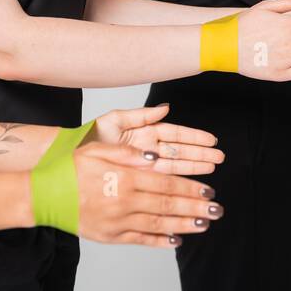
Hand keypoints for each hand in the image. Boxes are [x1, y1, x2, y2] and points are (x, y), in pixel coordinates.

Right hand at [72, 140, 220, 247]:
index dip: (190, 187)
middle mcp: (124, 201)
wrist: (43, 195)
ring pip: (159, 225)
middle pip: (168, 206)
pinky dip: (160, 242)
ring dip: (185, 225)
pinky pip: (140, 240)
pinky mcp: (110, 236)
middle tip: (216, 210)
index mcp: (125, 178)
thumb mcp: (98, 150)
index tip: (208, 190)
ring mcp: (118, 222)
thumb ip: (129, 154)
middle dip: (196, 208)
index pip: (167, 184)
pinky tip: (176, 241)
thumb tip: (156, 155)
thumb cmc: (70, 169)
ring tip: (204, 224)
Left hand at [92, 103, 223, 175]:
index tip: (211, 140)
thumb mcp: (114, 120)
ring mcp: (144, 164)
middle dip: (200, 153)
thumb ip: (140, 115)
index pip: (174, 134)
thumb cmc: (89, 137)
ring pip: (175, 165)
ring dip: (194, 166)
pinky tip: (192, 183)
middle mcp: (147, 149)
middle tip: (219, 157)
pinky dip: (177, 180)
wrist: (70, 156)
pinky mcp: (138, 178)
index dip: (193, 137)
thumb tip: (164, 108)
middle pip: (179, 151)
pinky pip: (162, 179)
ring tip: (213, 167)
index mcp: (143, 132)